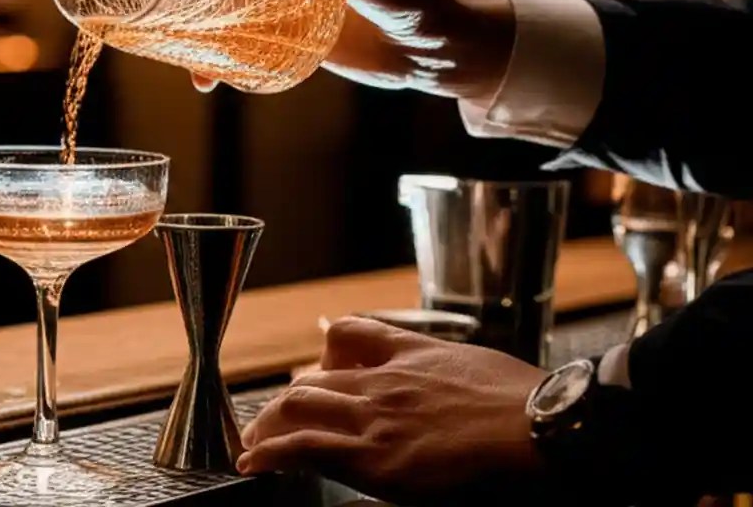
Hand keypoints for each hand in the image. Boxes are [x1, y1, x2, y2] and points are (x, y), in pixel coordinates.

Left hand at [238, 316, 546, 503]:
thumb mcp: (485, 369)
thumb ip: (452, 375)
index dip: (326, 352)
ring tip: (255, 443)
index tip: (317, 369)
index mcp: (415, 352)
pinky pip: (301, 448)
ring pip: (298, 405)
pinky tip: (251, 463)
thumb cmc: (533, 405)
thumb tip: (461, 393)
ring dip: (269, 425)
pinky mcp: (372, 457)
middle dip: (290, 399)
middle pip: (314, 376)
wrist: (546, 428)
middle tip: (277, 420)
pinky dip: (268, 453)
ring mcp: (375, 416)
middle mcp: (384, 379)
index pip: (351, 333)